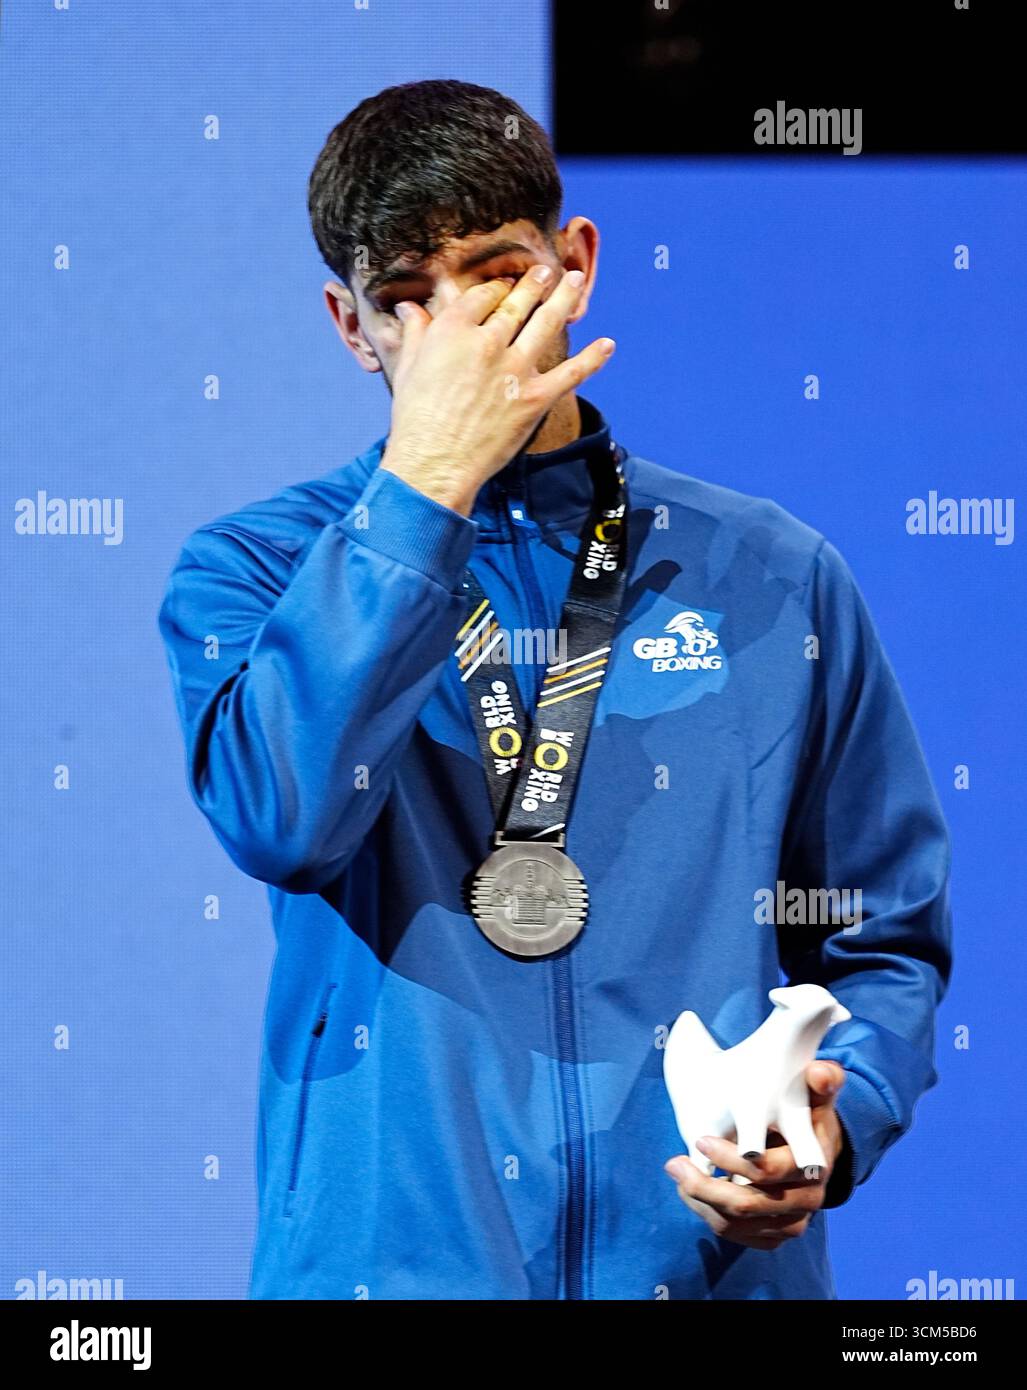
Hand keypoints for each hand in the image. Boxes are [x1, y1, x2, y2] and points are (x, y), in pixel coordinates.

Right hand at [380, 265, 614, 514]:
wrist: (434, 463)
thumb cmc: (415, 419)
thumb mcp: (407, 368)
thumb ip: (414, 333)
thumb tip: (409, 307)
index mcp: (453, 330)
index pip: (481, 295)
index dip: (495, 288)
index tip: (502, 286)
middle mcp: (488, 342)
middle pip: (517, 302)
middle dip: (534, 283)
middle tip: (545, 271)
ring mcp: (515, 369)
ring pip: (547, 322)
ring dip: (564, 297)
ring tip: (575, 280)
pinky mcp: (535, 398)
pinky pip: (572, 373)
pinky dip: (593, 358)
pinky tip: (607, 344)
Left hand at [663, 1061, 846, 1250]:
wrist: (812, 1149)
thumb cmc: (804, 1115)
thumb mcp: (813, 1096)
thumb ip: (820, 1082)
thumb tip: (821, 1072)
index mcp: (814, 1169)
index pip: (767, 1172)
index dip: (731, 1160)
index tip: (701, 1140)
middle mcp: (806, 1202)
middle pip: (746, 1205)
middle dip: (705, 1185)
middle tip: (674, 1162)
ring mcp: (790, 1224)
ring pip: (735, 1223)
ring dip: (699, 1200)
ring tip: (676, 1171)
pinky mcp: (772, 1236)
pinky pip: (733, 1233)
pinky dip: (706, 1213)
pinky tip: (688, 1190)